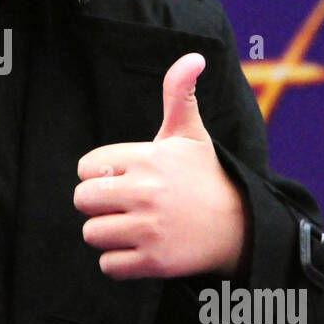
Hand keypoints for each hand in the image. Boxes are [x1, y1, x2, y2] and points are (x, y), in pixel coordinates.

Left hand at [73, 53, 250, 280]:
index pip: (86, 168)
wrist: (241, 227)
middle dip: (98, 204)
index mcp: (148, 159)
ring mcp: (150, 229)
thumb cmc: (205, 177)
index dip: (101, 174)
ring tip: (132, 226)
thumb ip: (179, 95)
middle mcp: (146, 193)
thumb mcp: (190, 134)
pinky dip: (118, 262)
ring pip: (91, 233)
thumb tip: (193, 57)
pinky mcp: (154, 261)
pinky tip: (139, 249)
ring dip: (106, 233)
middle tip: (125, 204)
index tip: (126, 177)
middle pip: (82, 200)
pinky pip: (107, 265)